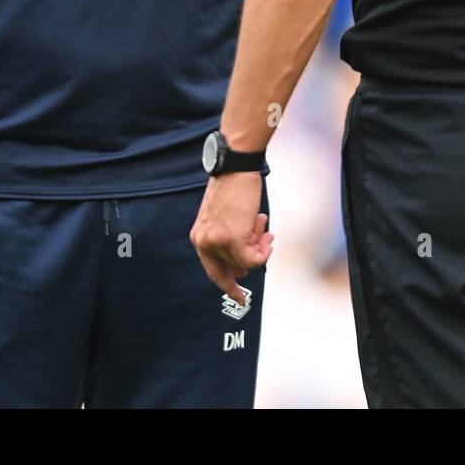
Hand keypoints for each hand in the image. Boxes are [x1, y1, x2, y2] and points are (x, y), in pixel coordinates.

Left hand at [190, 171, 273, 303]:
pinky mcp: (233, 239)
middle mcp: (204, 242)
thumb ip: (229, 238)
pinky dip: (264, 249)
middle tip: (263, 234)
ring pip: (247, 263)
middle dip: (252, 254)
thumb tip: (248, 261)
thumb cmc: (234, 187)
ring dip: (260, 245)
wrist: (236, 167)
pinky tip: (265, 229)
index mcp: (199, 237)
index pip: (214, 271)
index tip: (239, 297)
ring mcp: (218, 242)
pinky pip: (255, 259)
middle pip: (235, 268)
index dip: (228, 285)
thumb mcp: (224, 216)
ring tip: (261, 223)